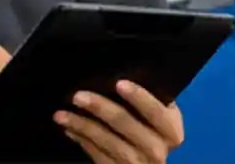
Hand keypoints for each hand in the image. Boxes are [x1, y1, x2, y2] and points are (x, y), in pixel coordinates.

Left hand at [54, 80, 184, 162]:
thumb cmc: (154, 132)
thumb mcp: (161, 120)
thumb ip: (152, 104)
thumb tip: (120, 78)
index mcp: (171, 131)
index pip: (156, 112)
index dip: (139, 97)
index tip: (119, 83)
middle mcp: (157, 150)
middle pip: (126, 124)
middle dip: (101, 108)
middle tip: (78, 96)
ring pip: (107, 142)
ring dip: (82, 125)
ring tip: (63, 114)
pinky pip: (97, 155)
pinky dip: (81, 140)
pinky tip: (69, 128)